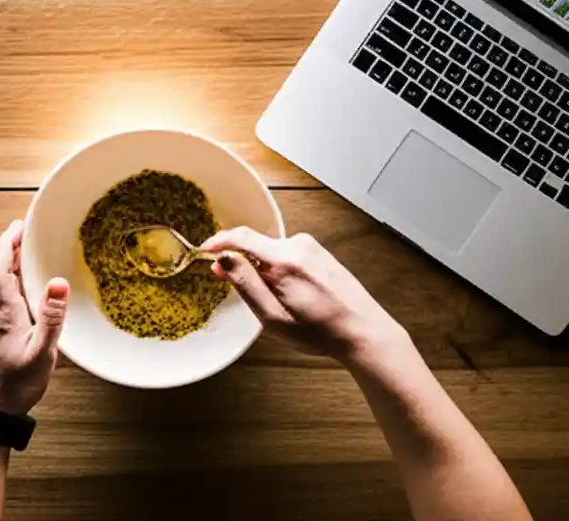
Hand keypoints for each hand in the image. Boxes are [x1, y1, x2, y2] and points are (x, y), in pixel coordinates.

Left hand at [0, 220, 68, 415]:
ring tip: (25, 259)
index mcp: (4, 313)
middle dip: (9, 250)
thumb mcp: (42, 352)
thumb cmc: (16, 385)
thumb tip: (58, 283)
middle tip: (25, 236)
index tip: (19, 227)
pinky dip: (7, 288)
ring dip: (8, 269)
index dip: (6, 244)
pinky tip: (19, 293)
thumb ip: (51, 317)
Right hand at [202, 228, 401, 361]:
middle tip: (241, 292)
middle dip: (243, 265)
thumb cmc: (321, 331)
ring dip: (265, 271)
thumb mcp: (273, 317)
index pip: (241, 237)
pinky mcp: (319, 252)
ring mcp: (311, 247)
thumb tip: (224, 260)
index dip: (218, 242)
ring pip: (271, 253)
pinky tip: (294, 296)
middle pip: (256, 246)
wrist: (363, 331)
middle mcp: (299, 246)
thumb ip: (246, 285)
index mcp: (285, 260)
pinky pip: (287, 255)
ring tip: (281, 304)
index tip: (205, 251)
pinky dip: (280, 271)